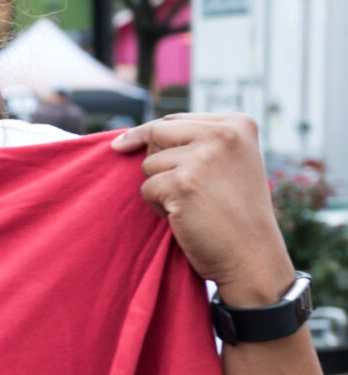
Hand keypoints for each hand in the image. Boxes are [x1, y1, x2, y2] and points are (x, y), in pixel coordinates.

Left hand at [110, 114, 296, 305]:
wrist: (251, 254)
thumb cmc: (233, 212)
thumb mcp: (227, 163)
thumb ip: (195, 142)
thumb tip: (129, 137)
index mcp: (237, 124)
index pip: (174, 120)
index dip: (148, 135)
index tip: (122, 144)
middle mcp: (223, 134)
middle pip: (157, 134)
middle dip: (155, 162)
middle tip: (184, 188)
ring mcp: (203, 157)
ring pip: (149, 163)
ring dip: (160, 188)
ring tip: (193, 204)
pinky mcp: (183, 183)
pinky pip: (146, 188)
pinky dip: (158, 207)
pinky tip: (186, 216)